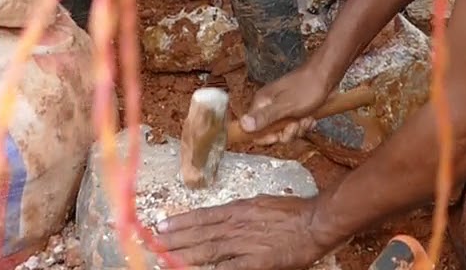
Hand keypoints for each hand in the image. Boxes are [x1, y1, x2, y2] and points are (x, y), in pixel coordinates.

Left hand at [155, 195, 338, 269]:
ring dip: (181, 254)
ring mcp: (244, 244)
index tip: (161, 225)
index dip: (180, 222)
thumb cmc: (294, 212)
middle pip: (198, 234)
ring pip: (206, 250)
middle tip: (150, 243)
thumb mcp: (262, 203)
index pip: (202, 216)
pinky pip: (227, 268)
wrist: (316, 222)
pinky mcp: (255, 261)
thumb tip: (225, 216)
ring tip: (161, 256)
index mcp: (238, 210)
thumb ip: (242, 212)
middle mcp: (236, 225)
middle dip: (173, 240)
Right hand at [239, 63, 332, 144]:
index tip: (277, 136)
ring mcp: (282, 109)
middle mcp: (269, 106)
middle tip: (295, 125)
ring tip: (306, 119)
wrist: (326, 75)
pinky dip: (304, 125)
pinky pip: (295, 126)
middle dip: (286, 133)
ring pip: (285, 131)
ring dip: (298, 129)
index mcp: (262, 103)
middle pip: (271, 132)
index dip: (265, 137)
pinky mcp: (294, 111)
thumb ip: (264, 117)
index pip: (252, 129)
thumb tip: (242, 124)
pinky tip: (311, 118)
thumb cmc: (307, 87)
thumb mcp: (284, 106)